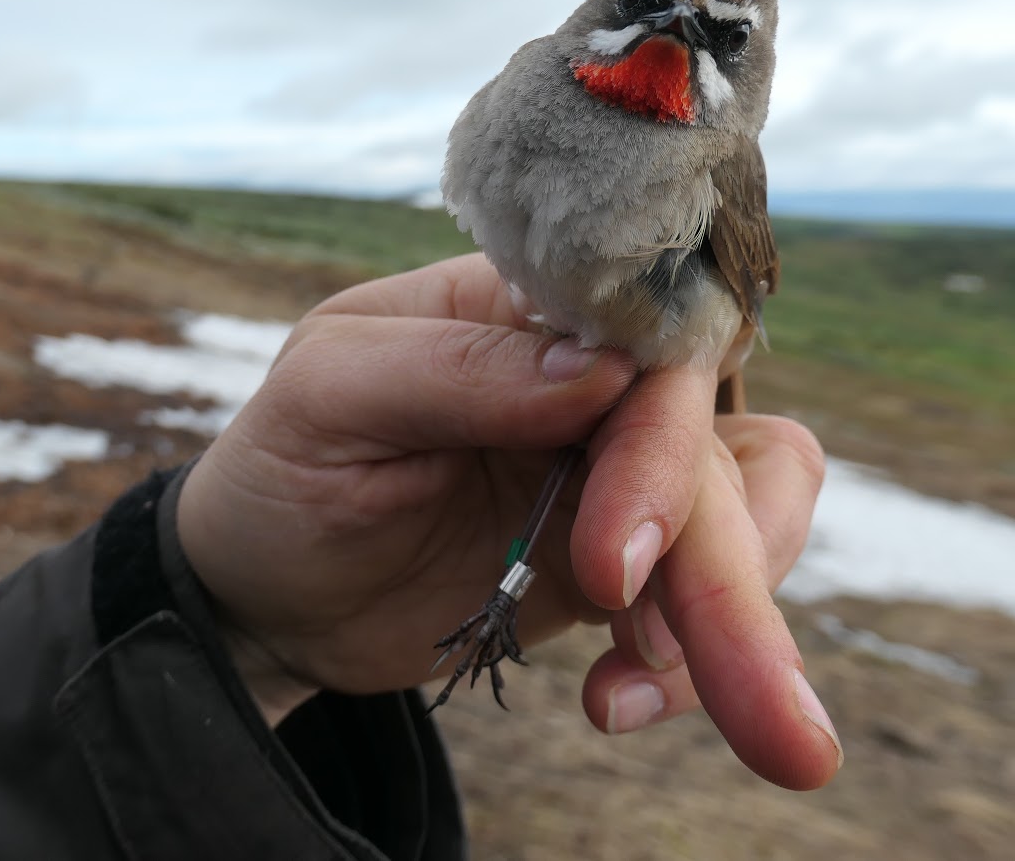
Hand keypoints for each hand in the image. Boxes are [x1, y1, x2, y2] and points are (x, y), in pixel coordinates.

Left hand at [176, 254, 839, 789]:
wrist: (268, 596)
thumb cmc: (282, 470)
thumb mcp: (328, 399)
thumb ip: (453, 370)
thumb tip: (600, 369)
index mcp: (520, 305)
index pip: (643, 337)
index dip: (658, 441)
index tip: (613, 560)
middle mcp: (588, 376)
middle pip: (707, 444)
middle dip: (719, 568)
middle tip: (718, 690)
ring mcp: (613, 467)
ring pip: (746, 512)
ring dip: (740, 620)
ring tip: (656, 708)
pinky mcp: (622, 557)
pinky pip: (714, 588)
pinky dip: (690, 656)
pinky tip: (612, 700)